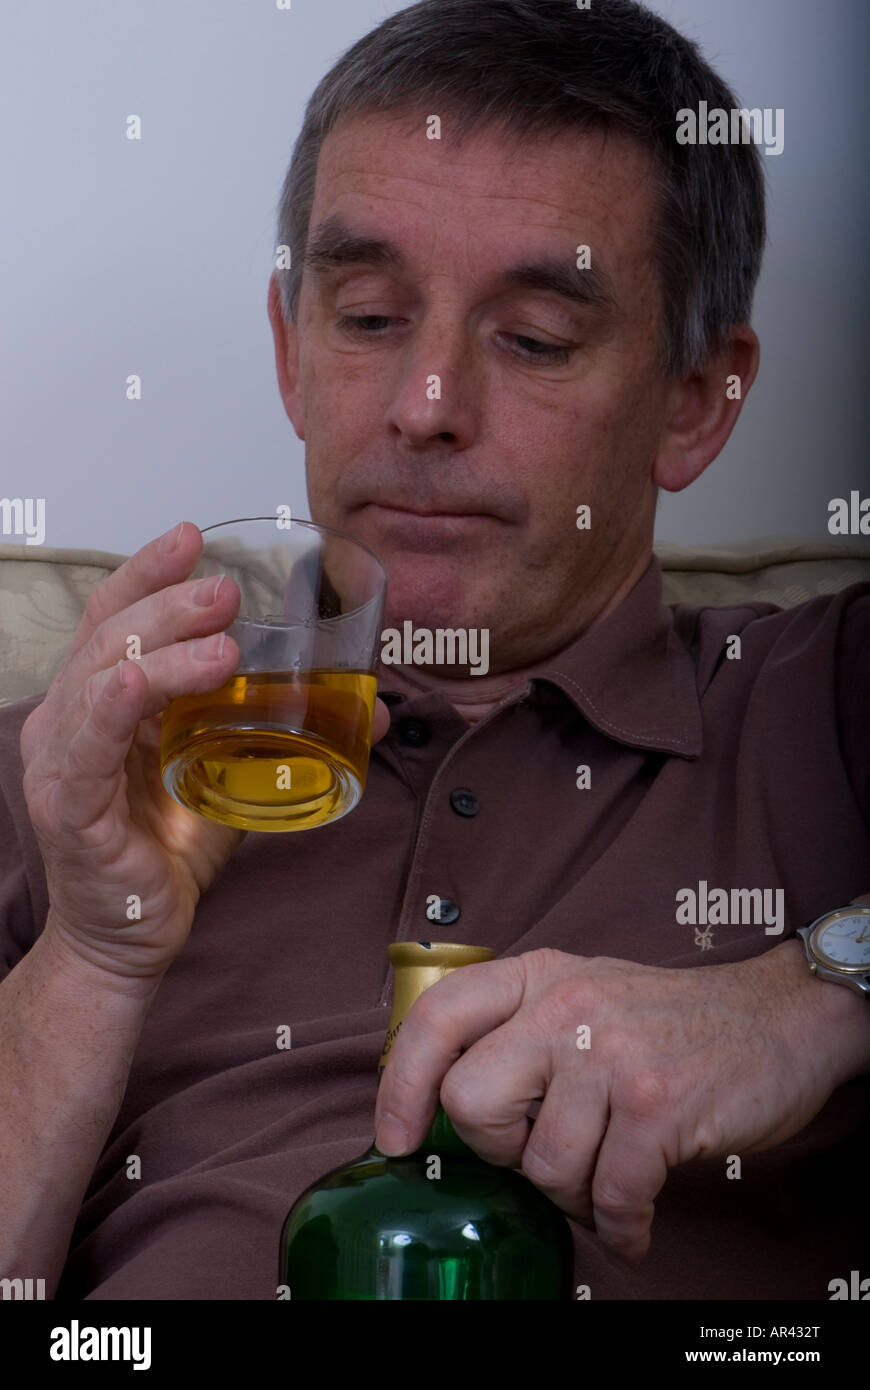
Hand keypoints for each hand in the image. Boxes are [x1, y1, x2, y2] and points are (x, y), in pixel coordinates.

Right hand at [20, 521, 389, 986]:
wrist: (132, 939)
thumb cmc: (166, 853)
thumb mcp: (232, 779)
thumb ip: (285, 738)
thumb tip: (372, 709)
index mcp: (103, 700)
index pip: (115, 617)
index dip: (149, 572)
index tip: (194, 538)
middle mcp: (71, 717)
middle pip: (108, 632)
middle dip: (167, 599)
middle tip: (227, 589)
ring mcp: (61, 758)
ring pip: (101, 673)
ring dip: (162, 644)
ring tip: (225, 638)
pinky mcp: (66, 804)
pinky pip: (86, 740)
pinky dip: (115, 701)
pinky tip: (145, 681)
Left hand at [374, 944, 845, 1263]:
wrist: (777, 1017)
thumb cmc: (670, 1019)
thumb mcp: (583, 992)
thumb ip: (520, 1030)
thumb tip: (449, 1107)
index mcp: (539, 977)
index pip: (438, 1018)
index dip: (401, 1085)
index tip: (398, 1138)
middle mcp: (566, 1009)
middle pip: (471, 1103)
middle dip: (500, 1149)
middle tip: (540, 1150)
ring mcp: (611, 1056)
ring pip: (542, 1164)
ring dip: (572, 1194)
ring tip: (604, 1177)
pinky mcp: (657, 1106)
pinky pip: (608, 1199)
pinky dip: (620, 1228)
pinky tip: (632, 1222)